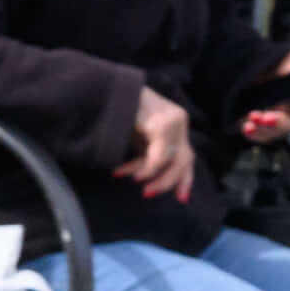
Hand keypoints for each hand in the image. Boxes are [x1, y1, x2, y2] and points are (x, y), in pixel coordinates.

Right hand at [121, 86, 196, 201]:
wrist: (103, 91)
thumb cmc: (117, 113)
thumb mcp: (136, 138)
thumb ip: (146, 154)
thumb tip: (148, 177)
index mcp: (175, 123)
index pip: (187, 154)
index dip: (184, 178)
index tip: (181, 199)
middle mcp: (179, 120)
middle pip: (185, 159)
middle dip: (169, 181)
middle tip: (149, 194)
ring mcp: (173, 120)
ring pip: (174, 159)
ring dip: (155, 176)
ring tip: (136, 181)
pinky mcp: (161, 124)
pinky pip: (160, 155)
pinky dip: (150, 168)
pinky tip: (135, 174)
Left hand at [239, 29, 289, 144]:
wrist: (254, 75)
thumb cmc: (281, 69)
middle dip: (281, 122)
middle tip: (270, 117)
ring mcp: (277, 121)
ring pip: (275, 132)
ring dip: (264, 128)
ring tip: (253, 118)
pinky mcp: (262, 127)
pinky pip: (259, 135)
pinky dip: (253, 133)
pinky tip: (246, 126)